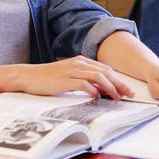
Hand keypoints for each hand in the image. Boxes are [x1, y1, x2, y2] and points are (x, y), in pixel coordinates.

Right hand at [19, 56, 135, 99]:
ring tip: (117, 97)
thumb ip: (84, 80)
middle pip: (105, 72)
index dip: (118, 79)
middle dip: (120, 83)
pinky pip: (83, 83)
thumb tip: (100, 89)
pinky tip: (97, 96)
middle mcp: (79, 63)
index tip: (127, 89)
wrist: (28, 76)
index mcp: (81, 61)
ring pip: (97, 76)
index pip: (105, 69)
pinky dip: (92, 89)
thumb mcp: (69, 76)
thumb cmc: (48, 78)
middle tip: (130, 94)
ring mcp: (72, 70)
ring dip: (110, 87)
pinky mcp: (64, 79)